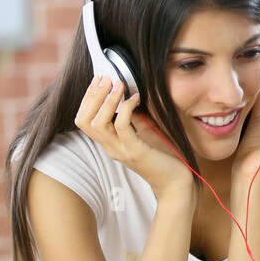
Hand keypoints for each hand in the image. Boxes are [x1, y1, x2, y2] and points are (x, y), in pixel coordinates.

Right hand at [74, 75, 190, 197]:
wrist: (176, 183)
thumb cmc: (163, 157)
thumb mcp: (143, 134)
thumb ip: (132, 120)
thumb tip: (128, 96)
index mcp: (109, 143)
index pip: (84, 120)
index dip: (88, 98)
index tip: (99, 80)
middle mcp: (110, 148)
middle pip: (84, 120)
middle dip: (93, 95)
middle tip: (105, 77)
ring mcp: (121, 150)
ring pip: (98, 123)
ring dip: (108, 100)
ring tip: (119, 84)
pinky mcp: (135, 151)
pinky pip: (122, 127)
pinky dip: (126, 108)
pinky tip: (136, 98)